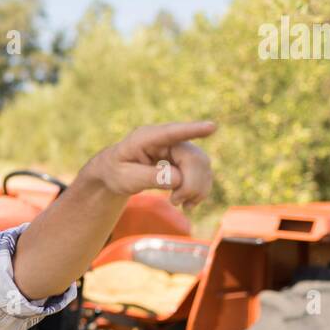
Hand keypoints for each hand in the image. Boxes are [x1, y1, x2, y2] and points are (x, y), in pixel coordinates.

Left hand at [84, 121, 215, 209]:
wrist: (117, 173)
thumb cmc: (117, 172)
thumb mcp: (125, 178)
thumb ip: (149, 177)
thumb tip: (178, 178)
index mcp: (146, 137)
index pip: (172, 133)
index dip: (193, 130)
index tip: (212, 127)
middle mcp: (166, 139)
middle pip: (192, 158)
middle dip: (190, 184)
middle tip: (175, 202)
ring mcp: (178, 148)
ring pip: (202, 166)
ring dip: (196, 189)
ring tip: (178, 203)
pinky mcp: (186, 160)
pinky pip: (203, 173)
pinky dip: (199, 190)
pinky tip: (187, 203)